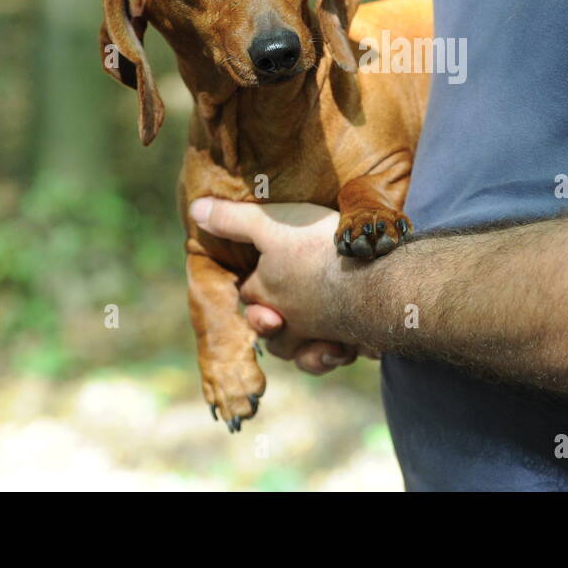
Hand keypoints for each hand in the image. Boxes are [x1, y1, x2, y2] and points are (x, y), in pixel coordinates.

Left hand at [190, 198, 378, 374]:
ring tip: (310, 331)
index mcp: (266, 291)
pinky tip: (339, 344)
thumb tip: (196, 210)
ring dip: (299, 344)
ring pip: (297, 350)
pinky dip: (330, 354)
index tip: (260, 272)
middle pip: (269, 328)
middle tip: (279, 309)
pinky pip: (332, 357)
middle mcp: (287, 318)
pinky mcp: (349, 339)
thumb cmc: (318, 248)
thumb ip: (235, 219)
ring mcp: (318, 333)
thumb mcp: (272, 224)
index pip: (248, 293)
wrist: (372, 278)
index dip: (252, 284)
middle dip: (270, 321)